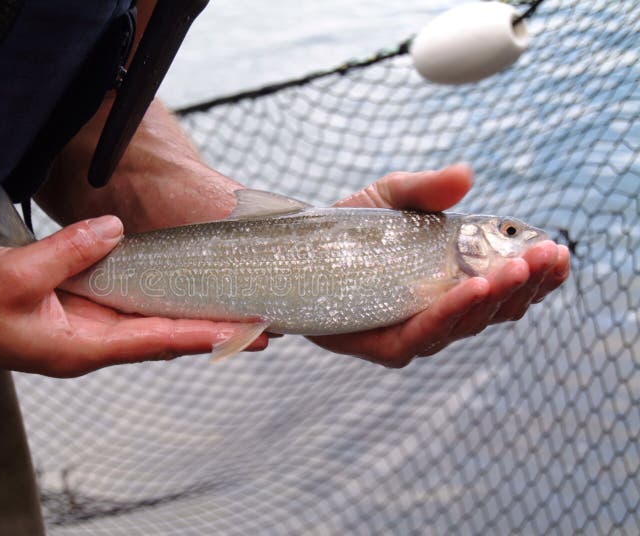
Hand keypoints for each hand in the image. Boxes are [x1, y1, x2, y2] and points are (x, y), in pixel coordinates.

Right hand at [0, 216, 265, 376]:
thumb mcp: (17, 274)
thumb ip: (71, 251)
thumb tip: (112, 229)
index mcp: (81, 347)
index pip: (160, 341)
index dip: (207, 334)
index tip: (249, 332)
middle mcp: (88, 342)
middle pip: (162, 336)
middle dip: (210, 330)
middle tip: (258, 323)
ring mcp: (78, 327)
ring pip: (144, 320)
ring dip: (184, 314)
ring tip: (227, 306)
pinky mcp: (67, 309)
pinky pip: (118, 303)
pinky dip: (148, 295)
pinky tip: (169, 284)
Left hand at [310, 164, 569, 367]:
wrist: (295, 250)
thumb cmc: (350, 228)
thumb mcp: (391, 196)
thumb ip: (427, 189)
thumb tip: (465, 174)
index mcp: (452, 279)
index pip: (505, 284)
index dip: (537, 274)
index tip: (559, 251)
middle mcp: (440, 309)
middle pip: (495, 309)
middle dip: (525, 283)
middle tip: (548, 255)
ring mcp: (414, 330)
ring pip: (466, 324)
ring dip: (494, 298)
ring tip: (514, 270)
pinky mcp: (384, 344)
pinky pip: (423, 336)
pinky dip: (450, 314)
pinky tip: (475, 291)